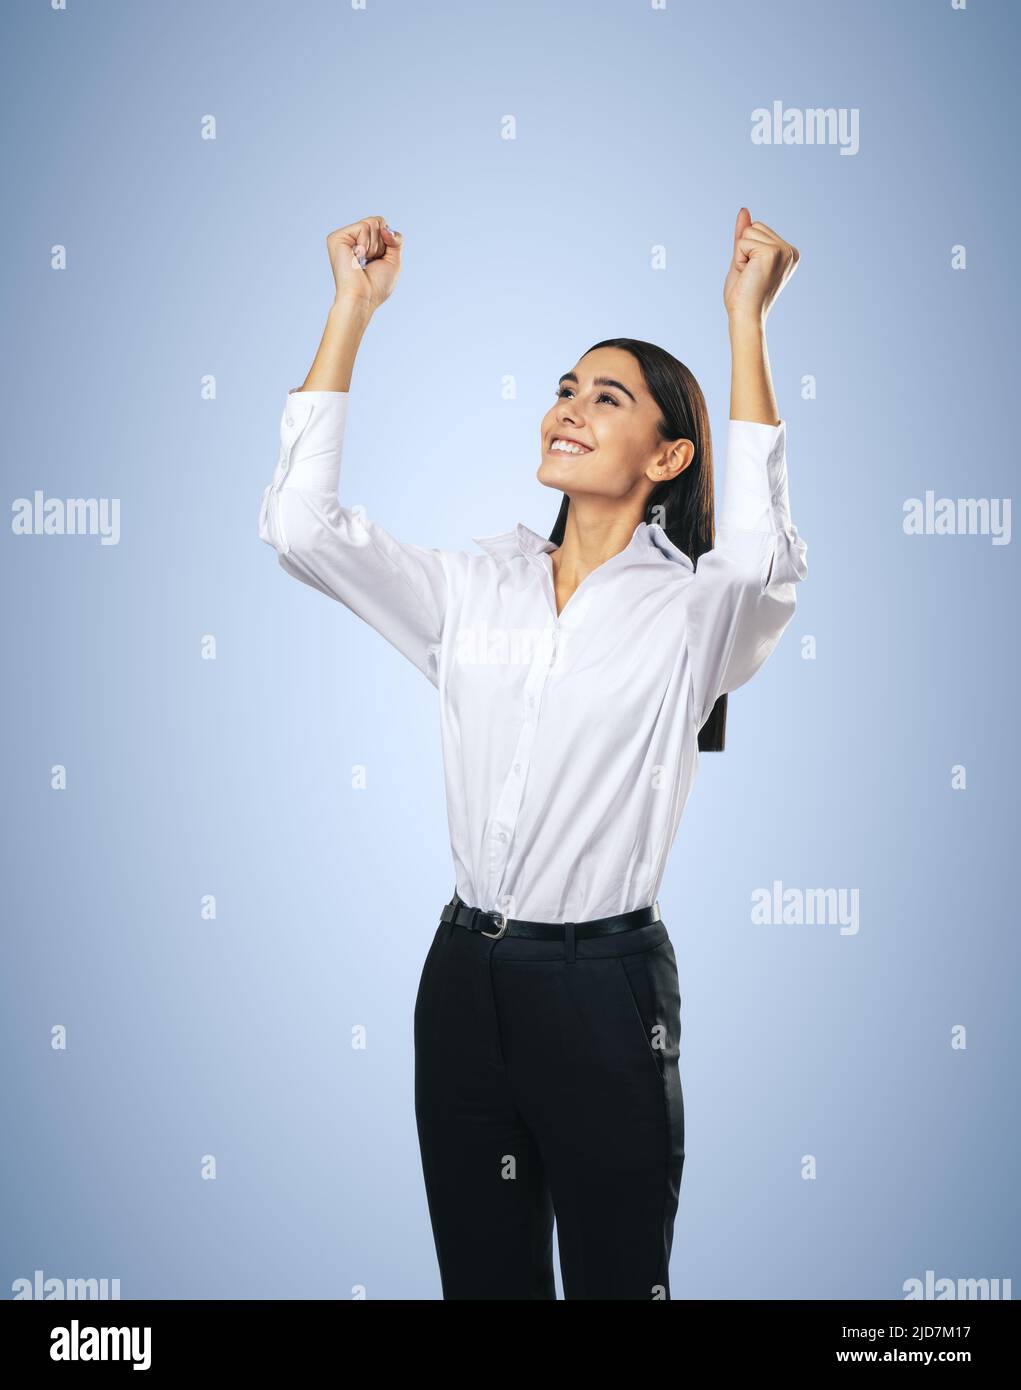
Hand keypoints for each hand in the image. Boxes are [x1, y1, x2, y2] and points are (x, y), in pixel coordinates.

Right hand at [327, 215, 403, 311]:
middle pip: (379, 221)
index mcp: (363, 243)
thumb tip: (385, 227)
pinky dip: (366, 245)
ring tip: (362, 261)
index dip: (388, 243)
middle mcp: (352, 238)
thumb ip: (396, 240)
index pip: (384, 226)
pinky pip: (364, 226)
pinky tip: (356, 258)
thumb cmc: (376, 286)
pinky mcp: (337, 237)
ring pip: (373, 222)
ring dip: (374, 246)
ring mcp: (343, 237)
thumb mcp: (394, 260)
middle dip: (382, 244)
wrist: (363, 298)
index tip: (378, 260)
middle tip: (369, 261)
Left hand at [723, 208, 798, 322]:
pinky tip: (748, 274)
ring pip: (749, 231)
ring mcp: (783, 250)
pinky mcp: (772, 252)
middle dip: (743, 249)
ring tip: (749, 275)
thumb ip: (745, 235)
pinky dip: (739, 258)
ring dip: (741, 254)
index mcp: (788, 253)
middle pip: (755, 226)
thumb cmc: (743, 294)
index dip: (747, 250)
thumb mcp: (743, 259)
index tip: (753, 273)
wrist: (745, 315)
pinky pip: (743, 241)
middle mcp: (790, 250)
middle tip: (749, 274)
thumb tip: (744, 210)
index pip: (759, 230)